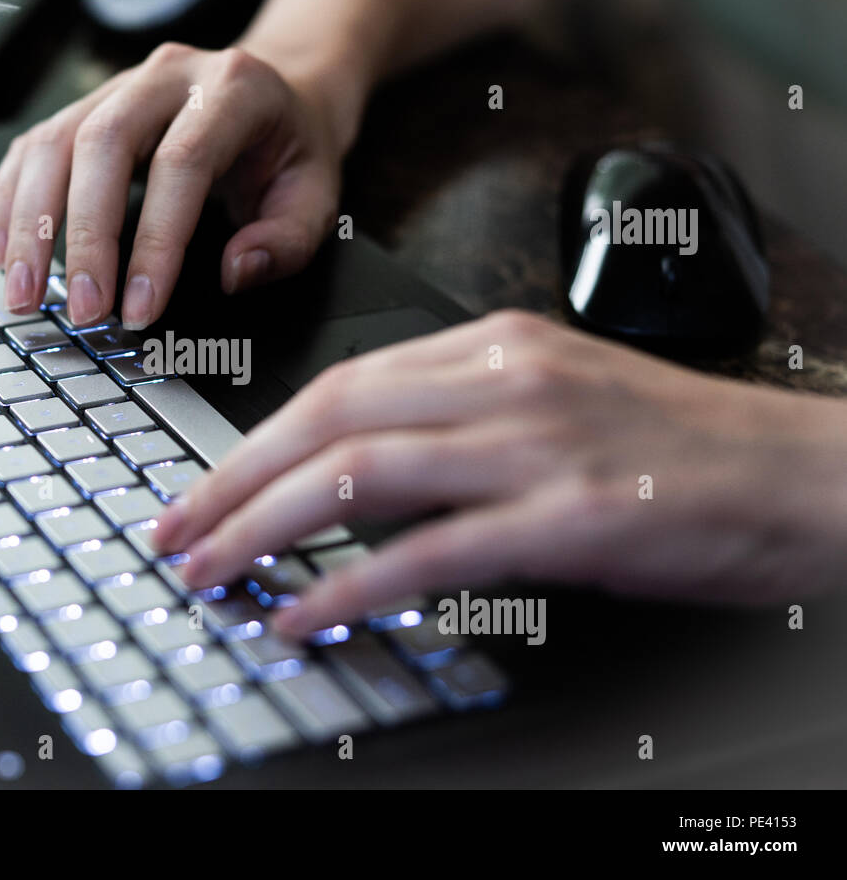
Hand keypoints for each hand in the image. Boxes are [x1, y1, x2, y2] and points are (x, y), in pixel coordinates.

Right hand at [0, 43, 346, 329]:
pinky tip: (7, 253)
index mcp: (234, 89)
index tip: (139, 308)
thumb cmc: (289, 151)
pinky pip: (31, 148)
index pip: (182, 163)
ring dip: (30, 224)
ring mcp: (117, 86)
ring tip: (23, 293)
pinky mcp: (83, 108)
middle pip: (103, 144)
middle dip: (84, 236)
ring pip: (53, 142)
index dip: (156, 241)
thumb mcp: (319, 196)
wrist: (274, 94)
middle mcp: (166, 76)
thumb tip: (235, 273)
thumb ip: (286, 240)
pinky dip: (11, 203)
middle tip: (81, 310)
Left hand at [154, 310, 846, 637]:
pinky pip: (431, 551)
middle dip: (232, 481)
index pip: (339, 382)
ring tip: (211, 570)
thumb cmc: (677, 448)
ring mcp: (535, 445)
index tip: (205, 485)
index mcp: (494, 347)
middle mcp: (504, 381)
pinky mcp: (570, 517)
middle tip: (176, 530)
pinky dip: (352, 585)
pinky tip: (305, 613)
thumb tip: (353, 472)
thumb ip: (456, 422)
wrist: (802, 474)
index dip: (256, 439)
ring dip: (264, 527)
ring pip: (357, 474)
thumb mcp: (553, 406)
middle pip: (327, 418)